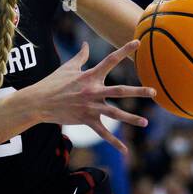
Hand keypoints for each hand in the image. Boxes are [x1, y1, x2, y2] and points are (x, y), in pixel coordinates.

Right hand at [26, 40, 152, 154]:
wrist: (38, 102)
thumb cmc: (52, 83)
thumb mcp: (67, 67)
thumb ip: (80, 56)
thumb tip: (86, 44)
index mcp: (90, 76)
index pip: (110, 60)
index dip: (124, 50)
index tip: (138, 42)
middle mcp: (93, 91)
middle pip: (120, 91)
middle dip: (138, 92)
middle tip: (154, 92)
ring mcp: (90, 107)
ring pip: (115, 113)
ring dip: (131, 118)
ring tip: (144, 122)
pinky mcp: (86, 120)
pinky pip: (103, 133)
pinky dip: (114, 142)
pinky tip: (125, 150)